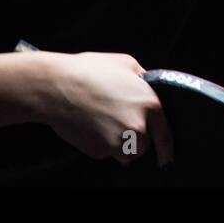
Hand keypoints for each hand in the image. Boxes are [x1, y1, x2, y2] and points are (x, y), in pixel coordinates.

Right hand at [33, 51, 173, 167]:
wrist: (56, 86)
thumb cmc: (90, 71)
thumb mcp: (126, 64)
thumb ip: (144, 81)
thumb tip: (150, 90)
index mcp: (149, 104)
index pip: (165, 135)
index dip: (166, 149)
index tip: (166, 158)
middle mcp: (137, 127)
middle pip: (143, 146)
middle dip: (135, 138)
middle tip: (118, 120)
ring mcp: (117, 142)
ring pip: (125, 153)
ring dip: (119, 144)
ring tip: (103, 121)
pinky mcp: (98, 151)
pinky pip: (104, 152)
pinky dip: (99, 143)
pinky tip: (90, 124)